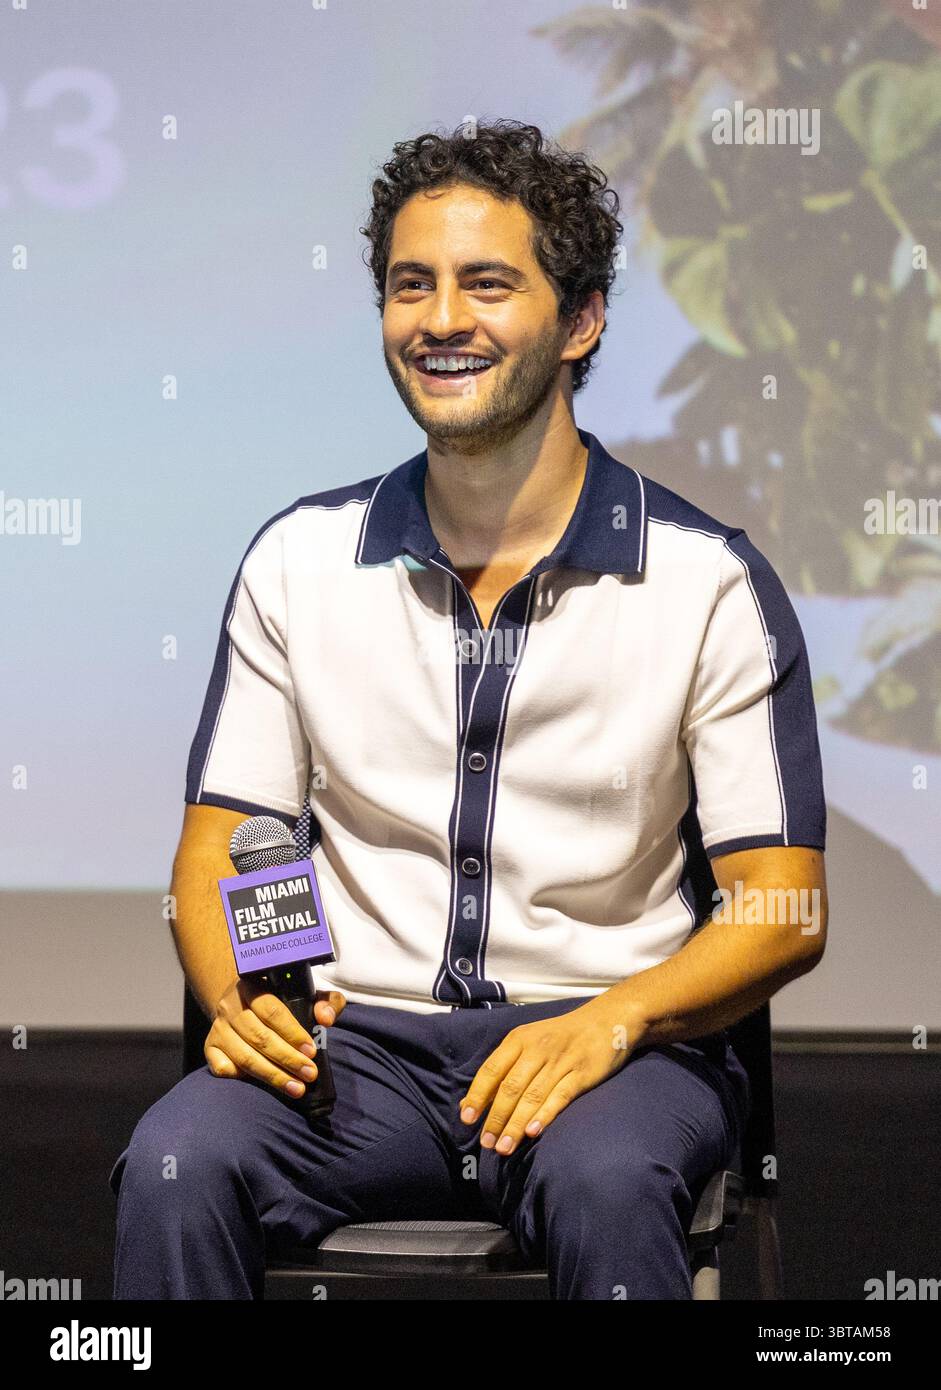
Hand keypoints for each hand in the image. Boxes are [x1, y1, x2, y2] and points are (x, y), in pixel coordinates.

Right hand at [205, 978, 346, 1097]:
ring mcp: (218, 1027)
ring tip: (295, 1087)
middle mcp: (230, 1005)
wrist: (242, 1001)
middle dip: (287, 1059)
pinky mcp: (209, 1045)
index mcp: (252, 985)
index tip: (311, 1051)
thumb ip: (325, 1001)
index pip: (272, 1011)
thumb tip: (326, 1018)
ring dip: (272, 1075)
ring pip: (244, 1056)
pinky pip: (221, 1067)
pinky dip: (239, 1077)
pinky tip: (259, 1085)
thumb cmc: (280, 1000)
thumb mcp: (305, 993)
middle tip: (309, 1074)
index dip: (292, 1033)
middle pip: (259, 1037)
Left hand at [457, 996, 642, 1155]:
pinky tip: (532, 1132)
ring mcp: (561, 1061)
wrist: (607, 1020)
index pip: (491, 1070)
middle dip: (496, 1118)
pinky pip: (560, 1096)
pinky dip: (545, 1115)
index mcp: (519, 1039)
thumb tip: (473, 1101)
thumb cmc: (560, 1036)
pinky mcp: (582, 1073)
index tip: (467, 1119)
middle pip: (510, 1087)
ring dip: (515, 1125)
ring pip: (532, 1096)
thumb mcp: (529, 1041)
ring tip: (504, 1148)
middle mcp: (537, 1049)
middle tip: (487, 1143)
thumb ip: (504, 1067)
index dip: (478, 1096)